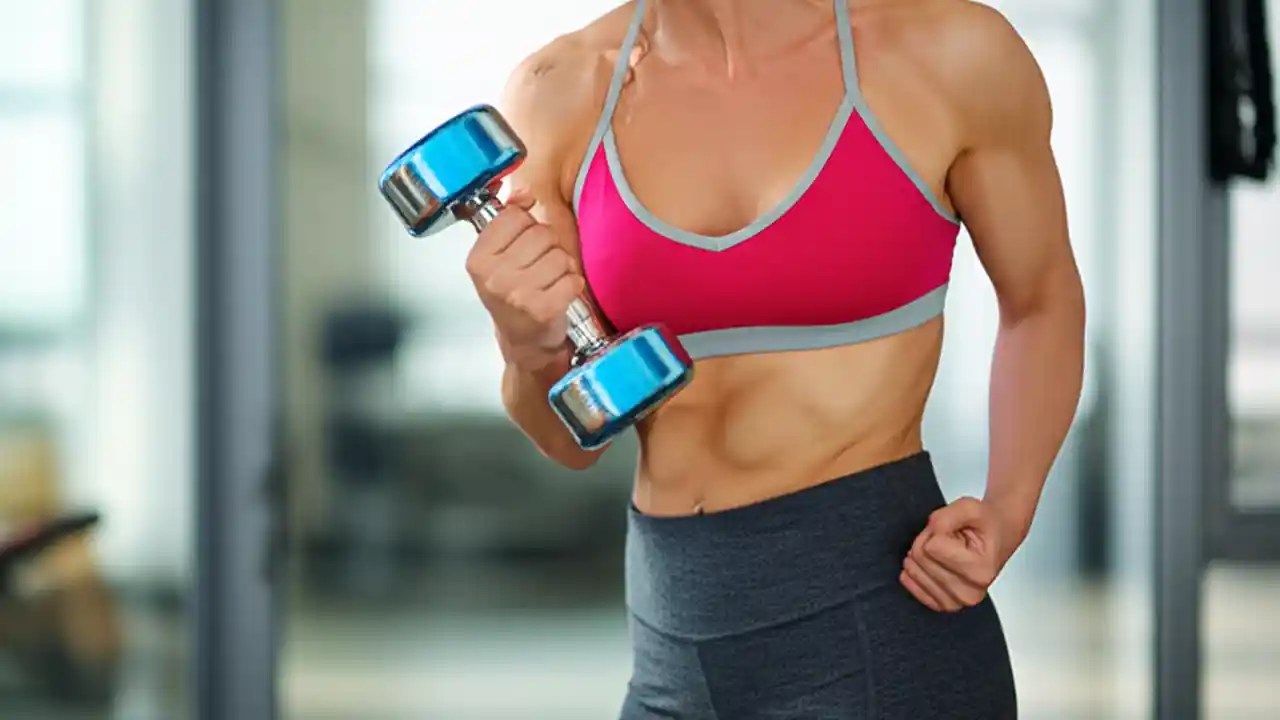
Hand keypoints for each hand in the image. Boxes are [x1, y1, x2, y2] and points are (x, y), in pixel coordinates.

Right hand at [465, 188, 584, 370]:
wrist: (523, 342)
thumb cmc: (513, 295)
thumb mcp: (499, 257)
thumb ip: (509, 221)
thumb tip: (523, 193)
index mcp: (478, 259)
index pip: (514, 216)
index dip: (527, 227)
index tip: (523, 246)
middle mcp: (494, 277)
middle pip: (541, 233)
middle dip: (549, 247)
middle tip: (540, 268)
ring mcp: (518, 294)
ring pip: (560, 255)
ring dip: (563, 267)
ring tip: (550, 282)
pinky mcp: (543, 309)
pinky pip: (572, 278)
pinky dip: (573, 285)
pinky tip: (560, 294)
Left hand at [899, 496, 1021, 612]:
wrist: (999, 535)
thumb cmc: (985, 524)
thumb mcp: (969, 507)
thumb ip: (946, 517)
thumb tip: (931, 531)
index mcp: (980, 570)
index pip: (929, 547)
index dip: (934, 531)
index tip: (952, 531)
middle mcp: (970, 592)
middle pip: (920, 559)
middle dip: (927, 541)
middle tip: (948, 539)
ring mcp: (956, 602)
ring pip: (914, 571)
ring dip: (923, 555)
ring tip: (944, 551)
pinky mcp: (944, 605)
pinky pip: (913, 588)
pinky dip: (916, 572)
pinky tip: (930, 565)